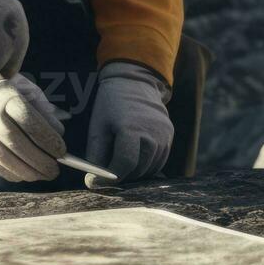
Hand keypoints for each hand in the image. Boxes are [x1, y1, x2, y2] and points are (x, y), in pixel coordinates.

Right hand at [0, 73, 66, 180]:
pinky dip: (15, 174)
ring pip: (6, 159)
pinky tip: (29, 174)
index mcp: (7, 98)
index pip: (29, 121)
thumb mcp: (30, 94)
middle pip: (17, 143)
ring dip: (29, 172)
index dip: (47, 139)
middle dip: (40, 161)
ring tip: (45, 175)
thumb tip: (59, 133)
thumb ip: (45, 112)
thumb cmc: (12, 98)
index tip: (61, 151)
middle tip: (55, 170)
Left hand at [84, 62, 173, 185]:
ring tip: (120, 164)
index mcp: (131, 128)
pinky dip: (146, 165)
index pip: (125, 163)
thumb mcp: (98, 126)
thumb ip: (96, 154)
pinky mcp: (169, 136)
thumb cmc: (111, 104)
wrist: (134, 82)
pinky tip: (134, 157)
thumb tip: (94, 180)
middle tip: (108, 173)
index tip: (98, 182)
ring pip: (150, 168)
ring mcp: (164, 135)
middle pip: (139, 169)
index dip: (111, 177)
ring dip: (135, 172)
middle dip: (122, 176)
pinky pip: (159, 160)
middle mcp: (152, 133)